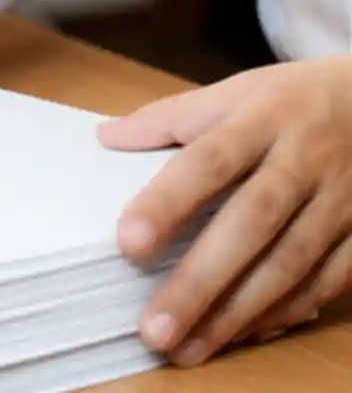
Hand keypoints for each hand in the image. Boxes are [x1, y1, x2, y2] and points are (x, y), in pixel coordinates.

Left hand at [98, 55, 351, 365]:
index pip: (209, 160)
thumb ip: (174, 117)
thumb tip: (107, 136)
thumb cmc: (298, 99)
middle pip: (252, 223)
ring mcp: (342, 200)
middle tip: (154, 326)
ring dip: (236, 311)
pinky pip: (327, 280)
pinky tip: (242, 335)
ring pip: (290, 263)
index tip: (128, 243)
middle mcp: (306, 160)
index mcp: (265, 117)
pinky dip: (284, 311)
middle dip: (201, 279)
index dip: (168, 202)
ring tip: (187, 346)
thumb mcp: (240, 90)